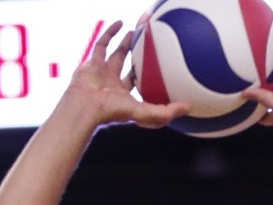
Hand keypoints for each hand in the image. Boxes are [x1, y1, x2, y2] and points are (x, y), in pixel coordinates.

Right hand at [59, 20, 185, 128]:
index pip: (142, 87)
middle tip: (152, 45)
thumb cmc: (111, 112)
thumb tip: (188, 107)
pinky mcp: (92, 63)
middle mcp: (114, 85)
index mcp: (126, 97)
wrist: (84, 105)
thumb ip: (165, 111)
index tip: (165, 70)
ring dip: (126, 44)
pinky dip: (110, 33)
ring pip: (117, 54)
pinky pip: (102, 44)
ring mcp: (102, 73)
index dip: (152, 80)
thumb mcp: (144, 112)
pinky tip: (120, 23)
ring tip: (136, 32)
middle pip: (130, 68)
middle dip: (140, 58)